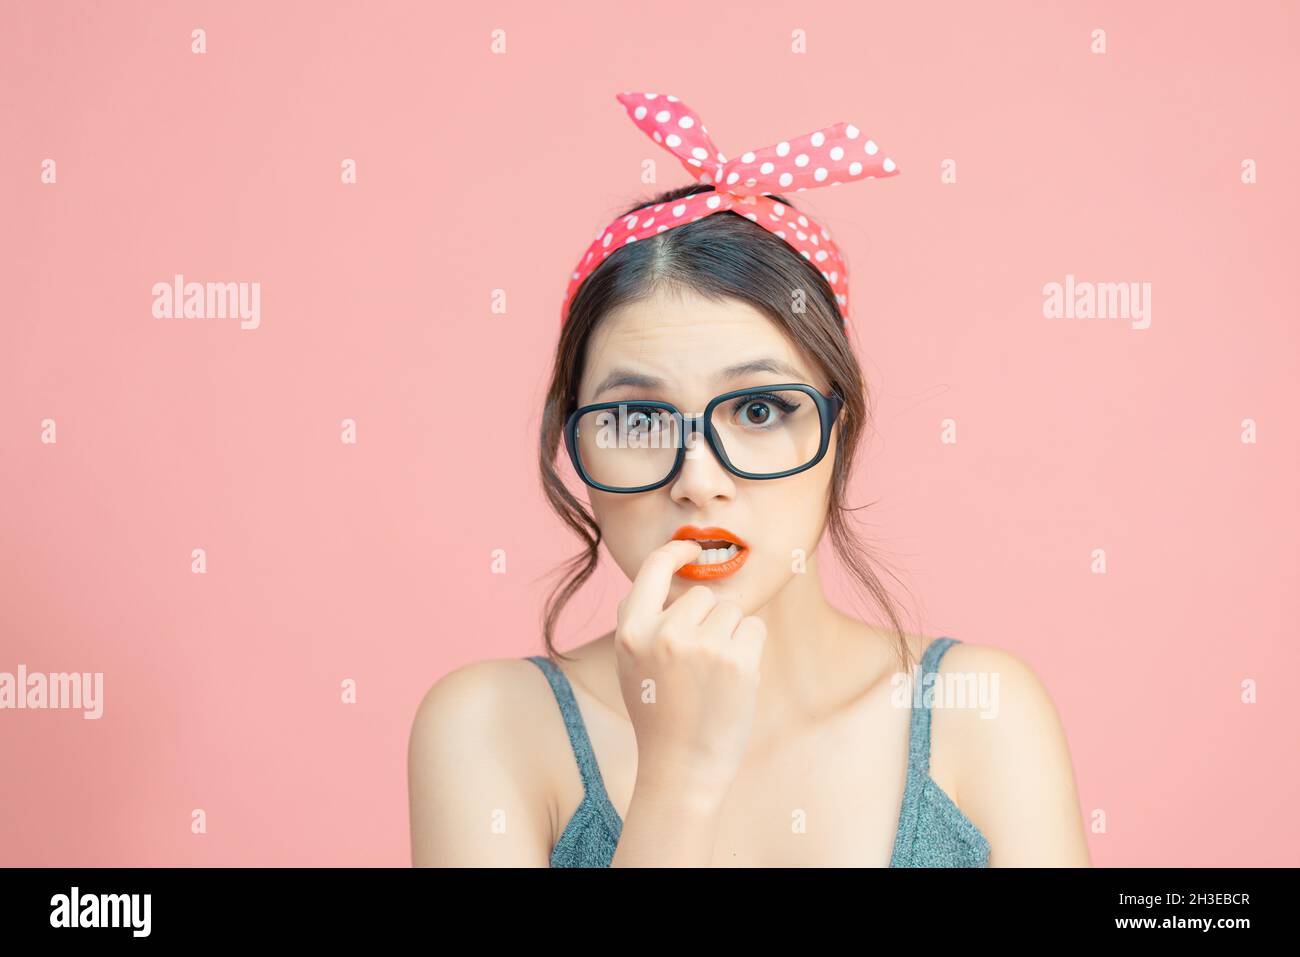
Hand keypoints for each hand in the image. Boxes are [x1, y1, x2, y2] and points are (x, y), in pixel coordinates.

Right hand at [614, 540, 767, 797]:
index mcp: (631, 631)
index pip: (653, 568)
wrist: (680, 767)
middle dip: (709, 620)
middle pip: (704, 595)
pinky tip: (733, 680)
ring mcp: (702, 646)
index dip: (676, 550)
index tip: (691, 547)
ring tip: (713, 677)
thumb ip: (643, 618)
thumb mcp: (631, 662)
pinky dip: (751, 649)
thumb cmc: (658, 712)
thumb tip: (670, 568)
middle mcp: (664, 633)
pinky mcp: (737, 661)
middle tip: (698, 664)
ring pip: (732, 611)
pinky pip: (754, 628)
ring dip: (731, 636)